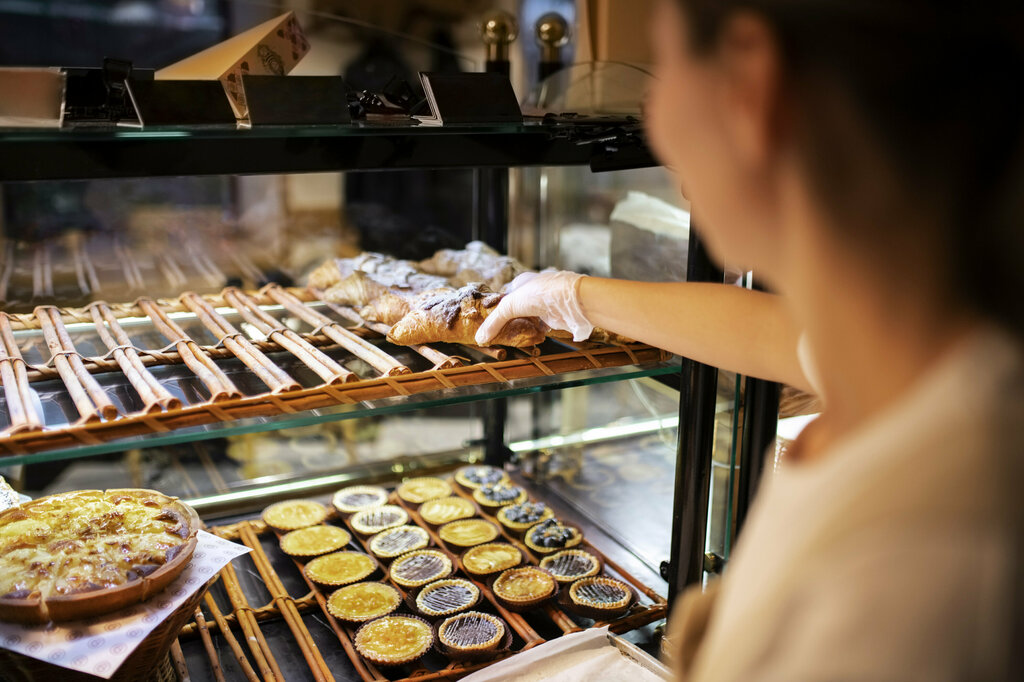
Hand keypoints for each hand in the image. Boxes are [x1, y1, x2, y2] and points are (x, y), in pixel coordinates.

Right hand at [475, 270, 593, 344]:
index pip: (505, 298)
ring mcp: (545, 305)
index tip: (488, 327)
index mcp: (521, 283)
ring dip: (522, 330)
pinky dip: (535, 335)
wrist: (573, 301)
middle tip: (498, 337)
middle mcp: (534, 293)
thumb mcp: (510, 306)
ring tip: (510, 342)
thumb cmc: (541, 294)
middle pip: (517, 311)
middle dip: (509, 323)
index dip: (497, 312)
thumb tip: (480, 338)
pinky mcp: (555, 318)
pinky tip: (528, 342)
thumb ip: (494, 323)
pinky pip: (541, 329)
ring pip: (529, 320)